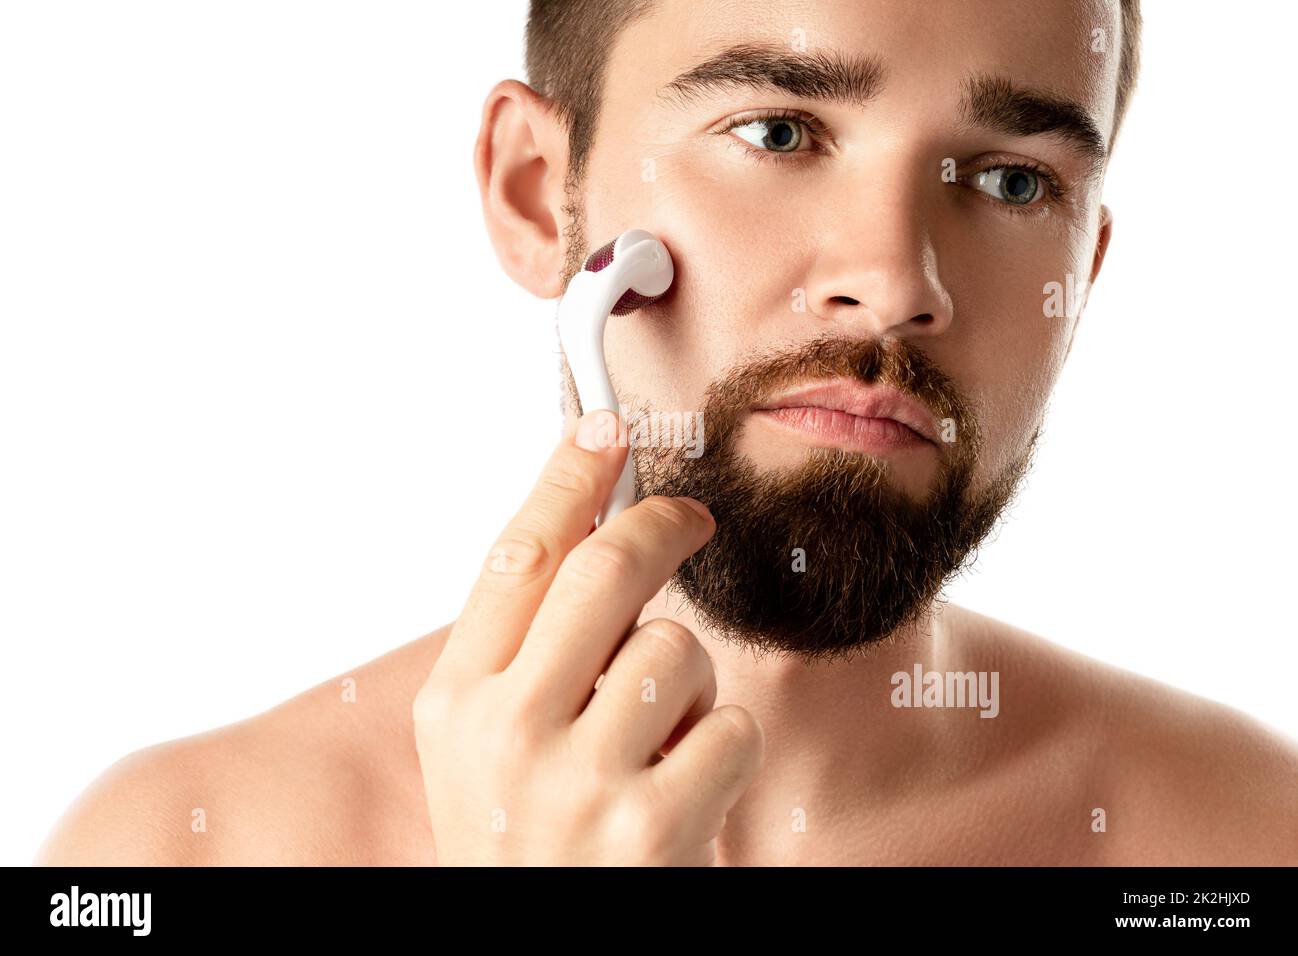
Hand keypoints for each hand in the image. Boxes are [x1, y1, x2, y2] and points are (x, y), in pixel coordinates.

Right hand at [413, 408, 764, 864]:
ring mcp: (578, 783)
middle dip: (662, 524)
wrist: (538, 950)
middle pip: (604, 570)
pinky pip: (730, 725)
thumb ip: (526, 652)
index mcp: (455, 705)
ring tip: (658, 738)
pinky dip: (725, 749)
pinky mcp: (653, 829)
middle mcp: (504, 735)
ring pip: (678, 647)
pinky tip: (687, 794)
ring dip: (689, 680)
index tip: (605, 424)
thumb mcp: (488, 747)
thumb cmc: (527, 842)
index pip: (514, 558)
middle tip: (692, 517)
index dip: (566, 478)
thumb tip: (597, 528)